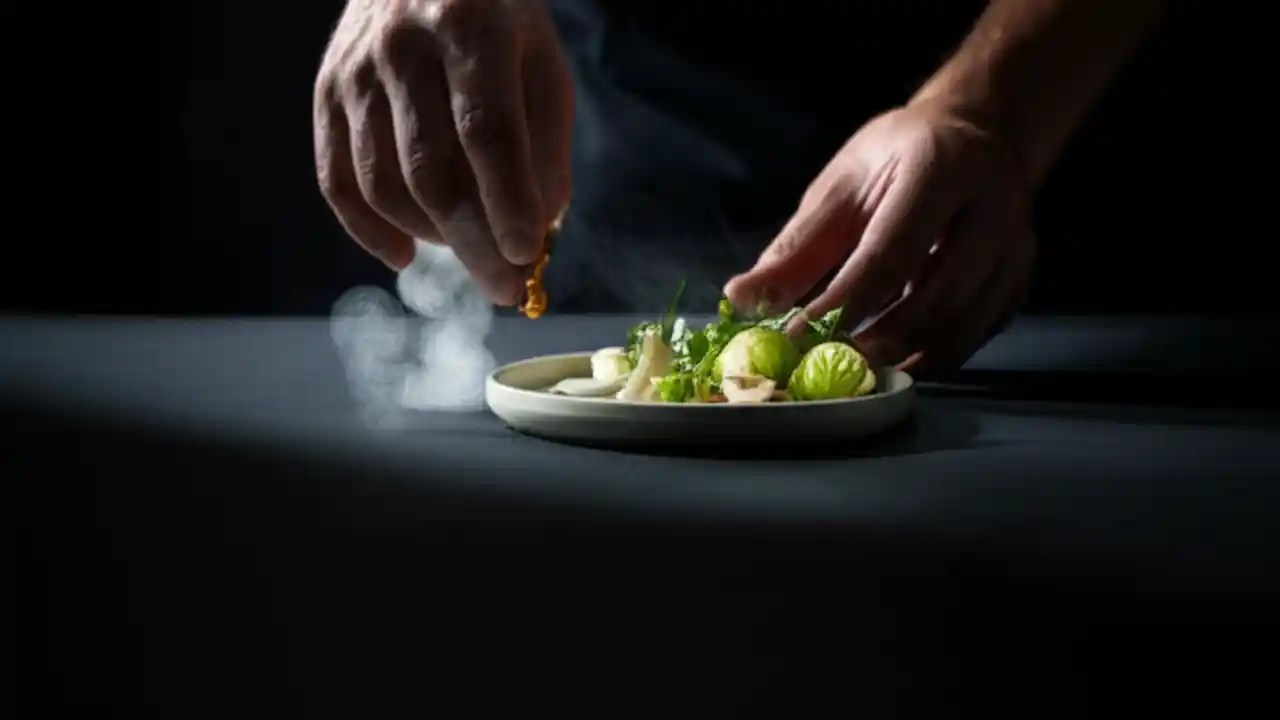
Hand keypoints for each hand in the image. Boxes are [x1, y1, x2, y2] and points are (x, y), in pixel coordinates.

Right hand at [313, 0, 572, 304]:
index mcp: (470, 29)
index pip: (486, 131)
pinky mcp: (325, 91)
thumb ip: (545, 142)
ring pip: (383, 184)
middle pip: (432, 170)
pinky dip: (368, 231)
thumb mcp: (540, 63)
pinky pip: (336, 180)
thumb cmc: (496, 24)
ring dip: (430, 238)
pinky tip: (404, 256)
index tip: (526, 254)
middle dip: (473, 243)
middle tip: (506, 288)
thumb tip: (538, 227)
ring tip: (472, 254)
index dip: (506, 201)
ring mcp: (355, 70)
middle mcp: (403, 48)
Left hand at [724, 101, 1035, 375]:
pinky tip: (894, 361)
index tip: (798, 336)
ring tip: (855, 370)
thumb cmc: (898, 159)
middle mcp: (995, 206)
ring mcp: (1016, 247)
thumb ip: (797, 247)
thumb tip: (742, 297)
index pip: (890, 253)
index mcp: (941, 167)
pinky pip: (976, 335)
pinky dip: (931, 358)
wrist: (977, 139)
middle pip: (935, 297)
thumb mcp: (842, 186)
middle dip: (876, 341)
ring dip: (904, 358)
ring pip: (962, 326)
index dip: (842, 303)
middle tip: (827, 367)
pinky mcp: (1020, 280)